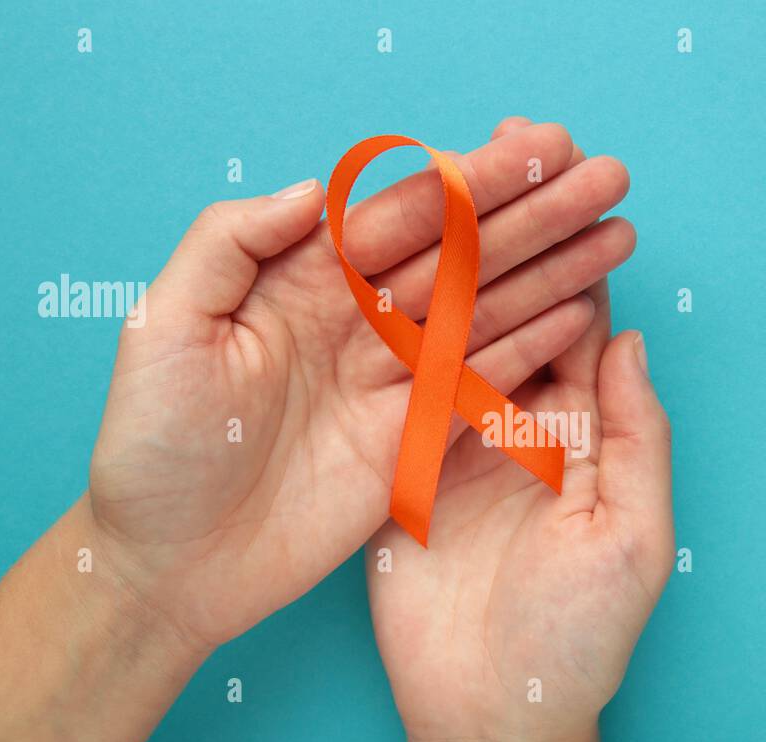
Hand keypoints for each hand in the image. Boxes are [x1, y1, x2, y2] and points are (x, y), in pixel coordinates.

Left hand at [86, 119, 635, 648]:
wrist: (170, 565)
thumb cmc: (150, 448)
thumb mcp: (162, 330)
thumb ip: (229, 245)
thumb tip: (315, 189)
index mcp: (298, 282)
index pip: (399, 216)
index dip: (471, 181)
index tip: (536, 151)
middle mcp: (354, 322)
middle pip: (459, 255)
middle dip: (533, 215)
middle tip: (606, 177)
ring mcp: (388, 381)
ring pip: (485, 311)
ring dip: (552, 273)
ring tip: (615, 237)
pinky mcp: (411, 439)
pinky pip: (483, 384)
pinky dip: (533, 350)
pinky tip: (582, 314)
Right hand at [365, 117, 672, 741]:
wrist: (488, 718)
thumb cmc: (578, 642)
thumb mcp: (632, 540)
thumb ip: (638, 440)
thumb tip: (630, 339)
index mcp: (587, 437)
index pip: (584, 328)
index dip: (578, 256)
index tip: (569, 183)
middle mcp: (523, 428)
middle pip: (517, 315)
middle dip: (510, 240)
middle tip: (497, 155)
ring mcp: (458, 445)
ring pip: (454, 340)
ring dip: (449, 269)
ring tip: (435, 191)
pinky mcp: (401, 470)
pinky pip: (400, 393)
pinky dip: (394, 336)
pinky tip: (379, 274)